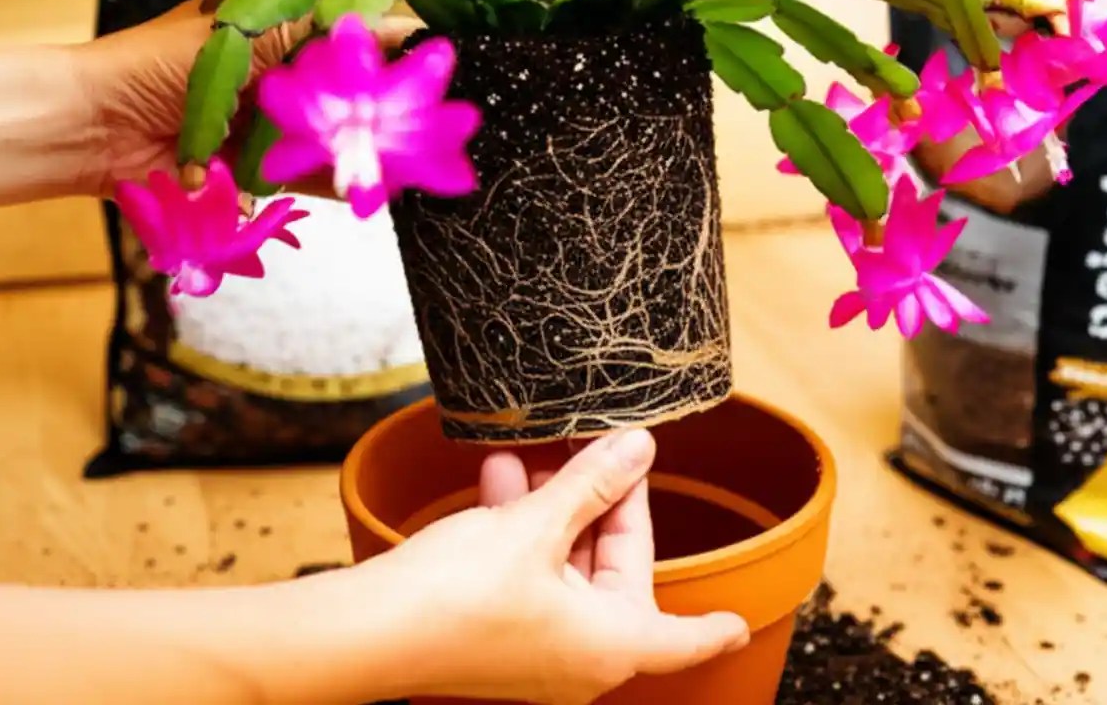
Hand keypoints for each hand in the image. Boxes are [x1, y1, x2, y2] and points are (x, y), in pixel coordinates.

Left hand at [74, 0, 418, 196]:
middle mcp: (279, 74)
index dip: (389, 48)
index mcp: (274, 27)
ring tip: (406, 157)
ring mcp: (271, 124)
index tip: (426, 64)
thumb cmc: (154, 68)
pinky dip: (339, 183)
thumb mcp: (246, 33)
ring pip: (339, 137)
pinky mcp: (261, 171)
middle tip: (423, 120)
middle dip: (386, 106)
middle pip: (352, 90)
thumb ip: (319, 33)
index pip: (349, 33)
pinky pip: (313, 178)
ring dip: (368, 148)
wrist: (96, 130)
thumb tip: (394, 26)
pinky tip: (372, 184)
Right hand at [367, 429, 750, 704]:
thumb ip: (593, 484)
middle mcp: (579, 658)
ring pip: (567, 568)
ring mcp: (536, 650)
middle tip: (602, 447)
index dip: (716, 626)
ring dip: (557, 509)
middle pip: (617, 576)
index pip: (684, 640)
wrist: (366, 634)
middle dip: (605, 506)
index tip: (740, 623)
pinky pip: (531, 576)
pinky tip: (502, 476)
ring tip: (539, 451)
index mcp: (610, 645)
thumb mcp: (537, 525)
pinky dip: (525, 532)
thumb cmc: (458, 596)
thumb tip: (636, 447)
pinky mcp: (497, 637)